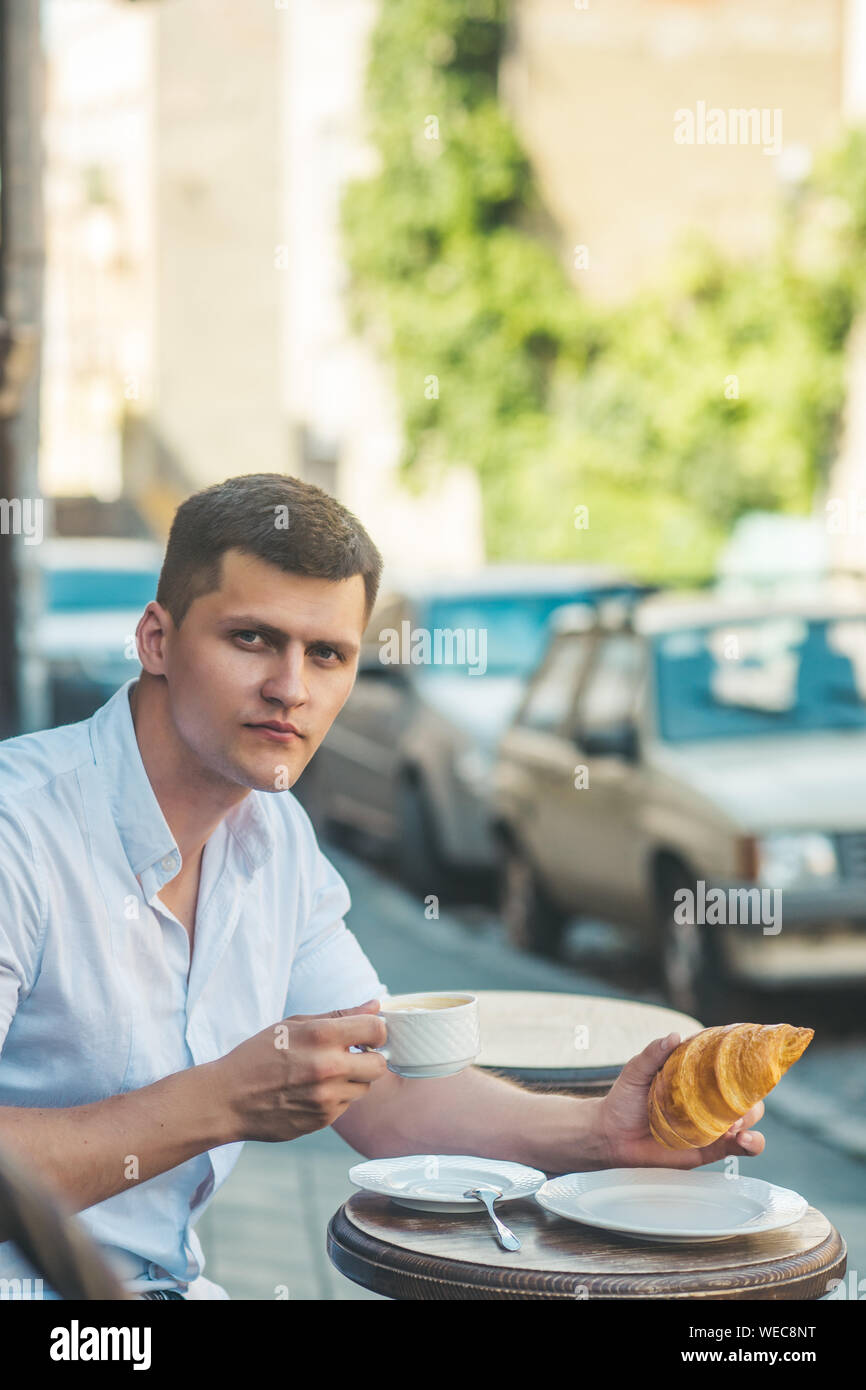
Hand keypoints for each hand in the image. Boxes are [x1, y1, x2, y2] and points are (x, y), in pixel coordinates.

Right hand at [215, 999, 388, 1142]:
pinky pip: (346, 1105)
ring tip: (325, 1074)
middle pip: (380, 1065)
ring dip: (353, 1080)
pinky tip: (312, 1091)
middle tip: (351, 1056)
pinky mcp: (323, 1120)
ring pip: (364, 1088)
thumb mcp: (293, 1024)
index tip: (367, 1034)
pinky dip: (337, 1098)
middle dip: (370, 1058)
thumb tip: (376, 1006)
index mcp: (321, 1035)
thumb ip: (339, 1015)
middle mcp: (328, 1067)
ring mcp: (327, 1097)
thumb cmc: (259, 1054)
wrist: (228, 1099)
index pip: (376, 1029)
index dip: (376, 1030)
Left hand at [596, 1033, 765, 1168]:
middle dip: (749, 1094)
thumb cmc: (624, 1099)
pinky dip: (750, 1144)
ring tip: (735, 1124)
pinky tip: (743, 1140)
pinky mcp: (710, 1149)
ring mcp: (712, 1124)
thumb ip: (653, 1054)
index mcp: (696, 1074)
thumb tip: (674, 1036)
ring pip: (748, 1118)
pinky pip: (738, 1148)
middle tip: (736, 1100)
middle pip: (744, 1091)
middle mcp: (709, 1098)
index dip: (743, 1059)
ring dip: (750, 1119)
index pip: (727, 1063)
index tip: (753, 1056)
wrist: (612, 1137)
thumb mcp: (636, 1071)